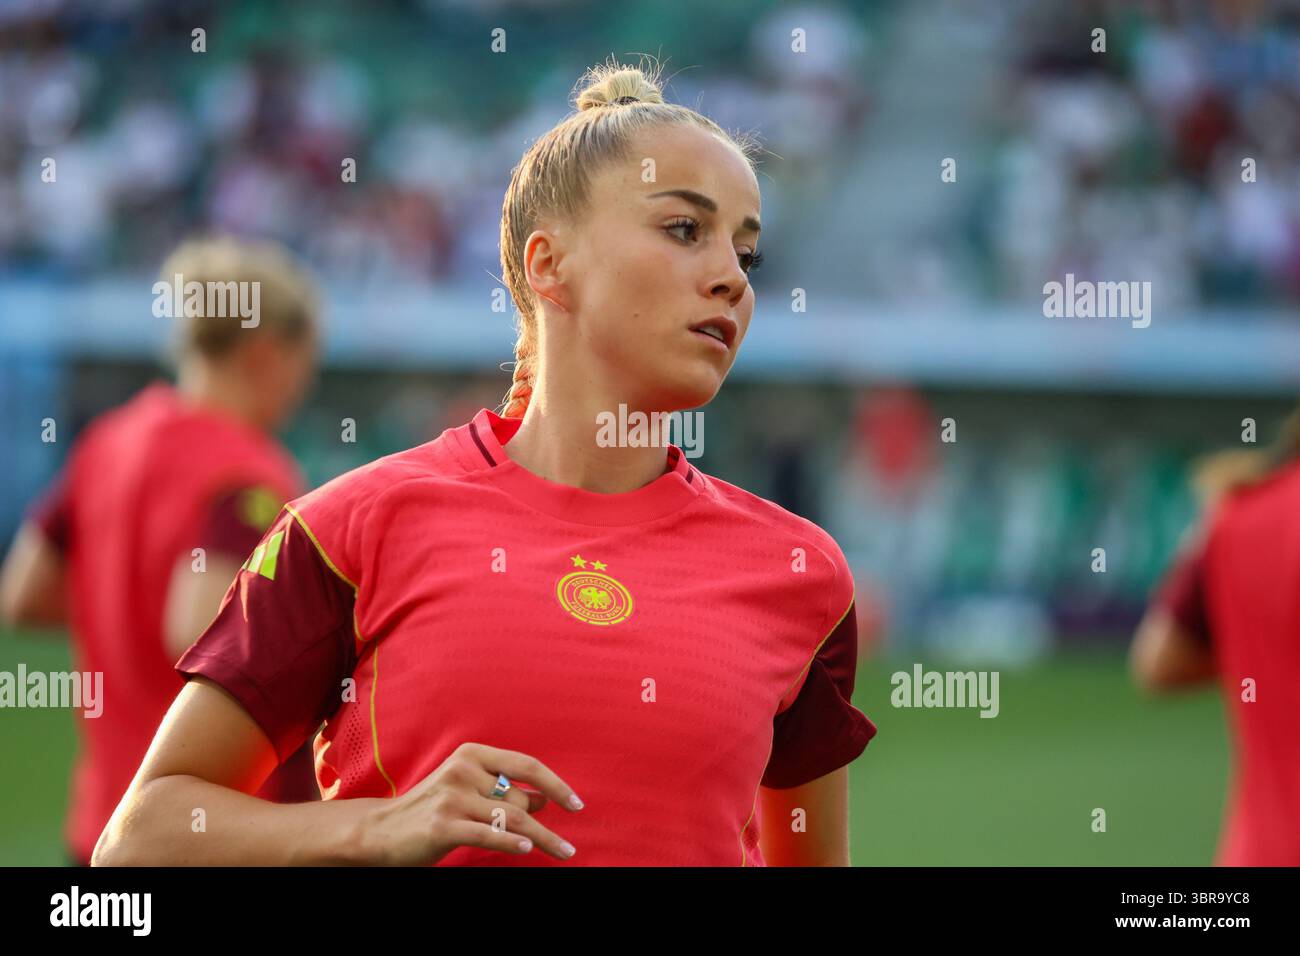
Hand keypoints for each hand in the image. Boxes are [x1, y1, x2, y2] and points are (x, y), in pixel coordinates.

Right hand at [363, 742, 582, 864]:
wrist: (380, 830)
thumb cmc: (432, 809)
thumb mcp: (468, 789)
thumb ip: (504, 790)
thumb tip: (547, 799)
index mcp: (472, 754)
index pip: (526, 764)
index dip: (556, 783)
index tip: (578, 804)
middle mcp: (463, 770)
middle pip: (520, 798)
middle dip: (546, 824)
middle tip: (566, 846)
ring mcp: (452, 797)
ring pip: (511, 817)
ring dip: (541, 838)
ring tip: (562, 852)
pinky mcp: (443, 825)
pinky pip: (488, 833)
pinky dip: (512, 842)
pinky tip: (527, 849)